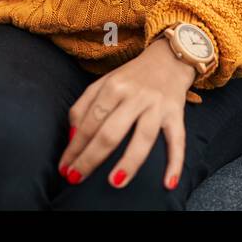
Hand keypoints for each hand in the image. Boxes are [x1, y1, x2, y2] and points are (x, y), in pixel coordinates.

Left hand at [57, 37, 198, 190]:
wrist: (169, 58)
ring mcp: (156, 105)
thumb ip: (84, 107)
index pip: (89, 122)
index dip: (74, 147)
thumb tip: (72, 138)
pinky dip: (175, 162)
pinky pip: (177, 140)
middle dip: (91, 158)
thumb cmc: (131, 77)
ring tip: (115, 182)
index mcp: (112, 87)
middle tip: (76, 178)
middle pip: (110, 132)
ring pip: (143, 137)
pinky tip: (168, 183)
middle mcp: (134, 96)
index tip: (64, 168)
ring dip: (129, 162)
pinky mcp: (176, 113)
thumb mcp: (103, 83)